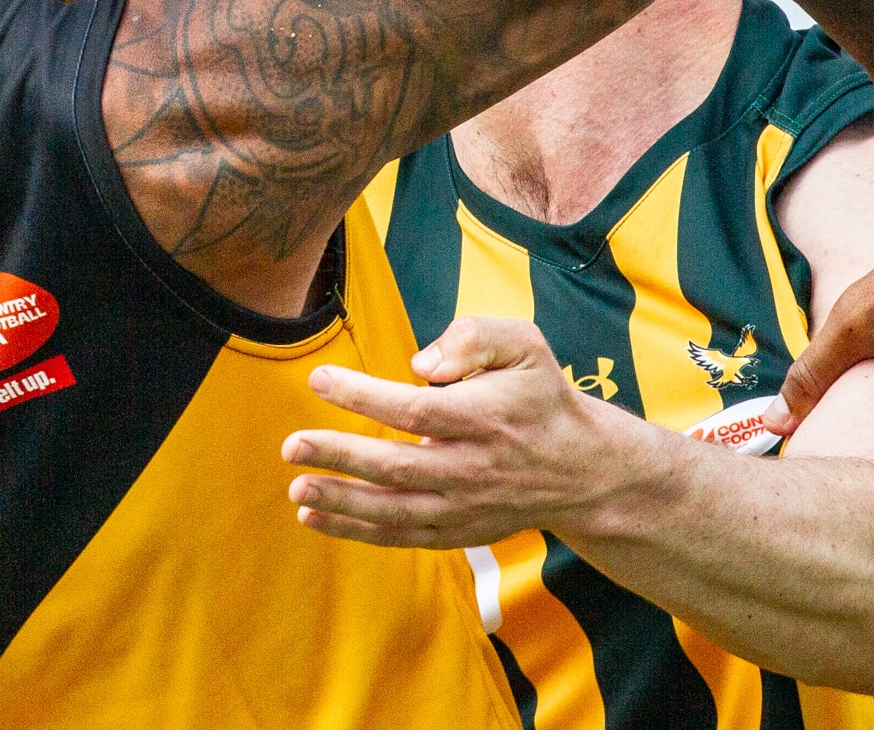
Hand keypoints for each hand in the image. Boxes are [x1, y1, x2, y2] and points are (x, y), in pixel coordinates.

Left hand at [282, 317, 660, 548]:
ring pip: (394, 511)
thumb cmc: (540, 397)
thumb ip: (476, 337)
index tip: (319, 379)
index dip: (364, 396)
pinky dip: (355, 532)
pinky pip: (400, 536)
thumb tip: (422, 363)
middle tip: (290, 446)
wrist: (583, 470)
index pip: (416, 410)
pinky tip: (313, 518)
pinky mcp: (457, 533)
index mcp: (484, 419)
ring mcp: (464, 508)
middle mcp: (472, 469)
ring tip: (296, 488)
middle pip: (398, 466)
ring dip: (341, 502)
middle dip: (339, 457)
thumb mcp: (526, 347)